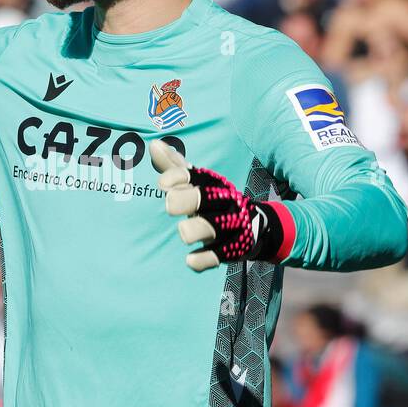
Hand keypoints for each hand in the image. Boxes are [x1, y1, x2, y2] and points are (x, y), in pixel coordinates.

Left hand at [150, 140, 288, 271]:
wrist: (253, 226)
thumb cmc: (212, 200)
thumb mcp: (195, 182)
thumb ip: (174, 166)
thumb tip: (153, 145)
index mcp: (212, 183)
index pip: (196, 176)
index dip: (180, 177)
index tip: (162, 184)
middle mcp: (222, 201)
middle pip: (206, 197)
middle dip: (188, 199)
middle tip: (169, 204)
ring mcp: (230, 225)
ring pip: (214, 226)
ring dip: (198, 228)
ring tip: (183, 232)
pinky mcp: (234, 248)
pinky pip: (220, 254)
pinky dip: (206, 258)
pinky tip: (190, 261)